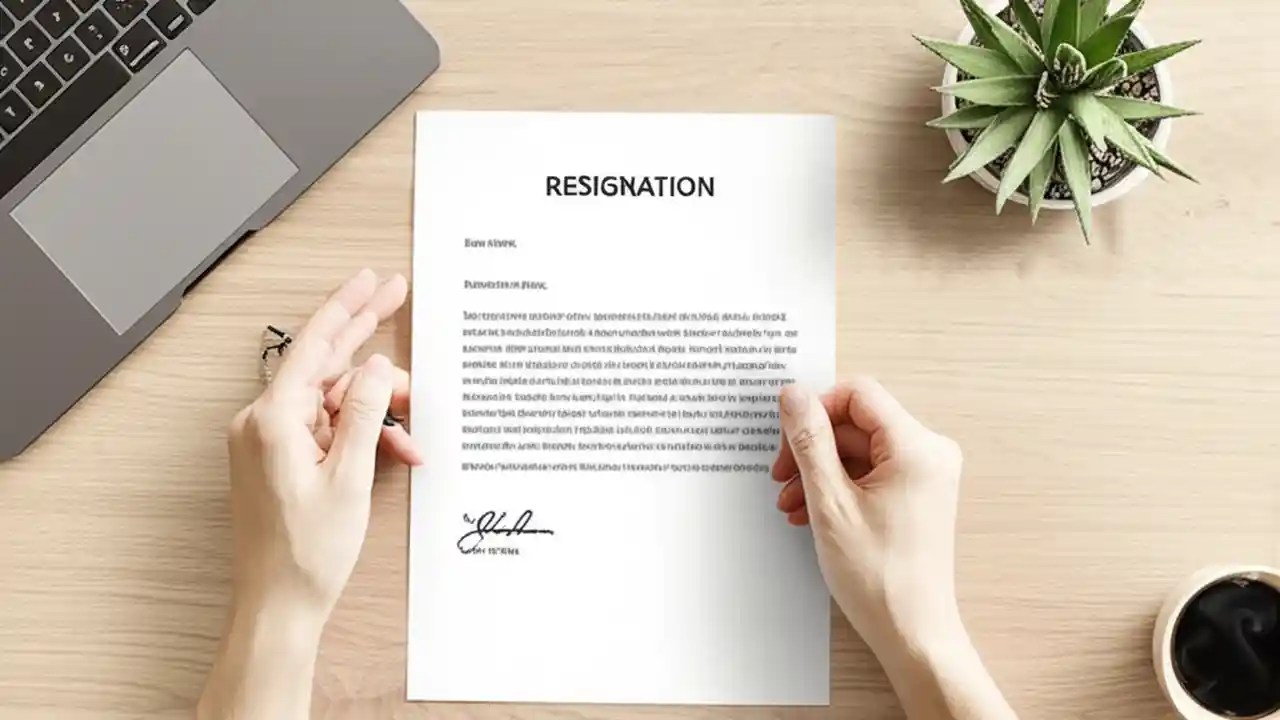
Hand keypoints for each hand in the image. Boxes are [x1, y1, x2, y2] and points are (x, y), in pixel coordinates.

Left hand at [227, 269, 419, 618]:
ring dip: (374, 408)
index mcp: (273, 419)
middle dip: (363, 334)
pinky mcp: (277, 459)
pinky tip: (392, 450)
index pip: (315, 345)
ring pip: (330, 400)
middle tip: (396, 296)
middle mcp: (262, 422)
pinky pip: (322, 428)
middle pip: (321, 363)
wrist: (277, 605)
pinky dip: (357, 434)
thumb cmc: (306, 553)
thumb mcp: (350, 476)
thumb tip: (377, 367)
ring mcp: (268, 441)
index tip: (373, 279)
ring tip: (414, 423)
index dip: (348, 306)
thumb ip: (363, 413)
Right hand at [772, 378, 963, 658]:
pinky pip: (872, 471)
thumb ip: (809, 441)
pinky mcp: (917, 493)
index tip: (787, 437)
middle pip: (857, 422)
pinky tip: (811, 511)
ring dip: (820, 470)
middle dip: (813, 447)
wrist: (912, 632)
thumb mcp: (830, 503)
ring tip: (792, 503)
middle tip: (782, 478)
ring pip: (860, 448)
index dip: (816, 409)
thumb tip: (793, 395)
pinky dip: (839, 485)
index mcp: (916, 447)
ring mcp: (926, 474)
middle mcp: (930, 452)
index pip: (858, 394)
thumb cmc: (879, 578)